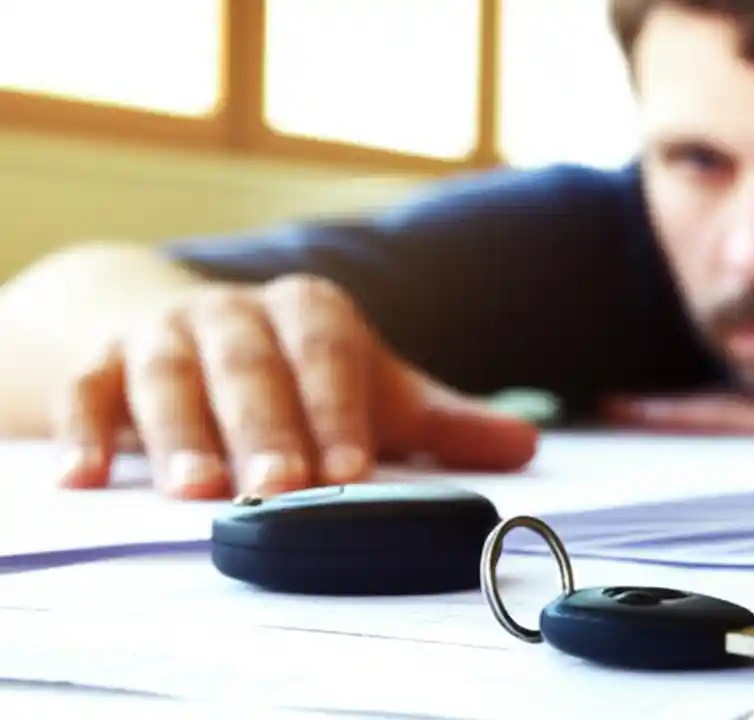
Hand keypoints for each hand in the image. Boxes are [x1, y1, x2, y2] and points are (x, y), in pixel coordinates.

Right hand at [53, 275, 537, 498]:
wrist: (197, 336)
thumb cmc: (301, 374)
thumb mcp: (373, 391)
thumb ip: (442, 422)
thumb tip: (527, 446)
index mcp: (310, 311)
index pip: (330, 357)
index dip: (338, 413)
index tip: (350, 474)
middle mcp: (236, 313)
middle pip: (251, 366)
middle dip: (265, 428)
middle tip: (276, 487)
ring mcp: (166, 333)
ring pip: (169, 376)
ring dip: (180, 433)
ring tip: (195, 492)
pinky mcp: (103, 361)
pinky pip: (89, 390)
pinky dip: (85, 429)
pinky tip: (87, 478)